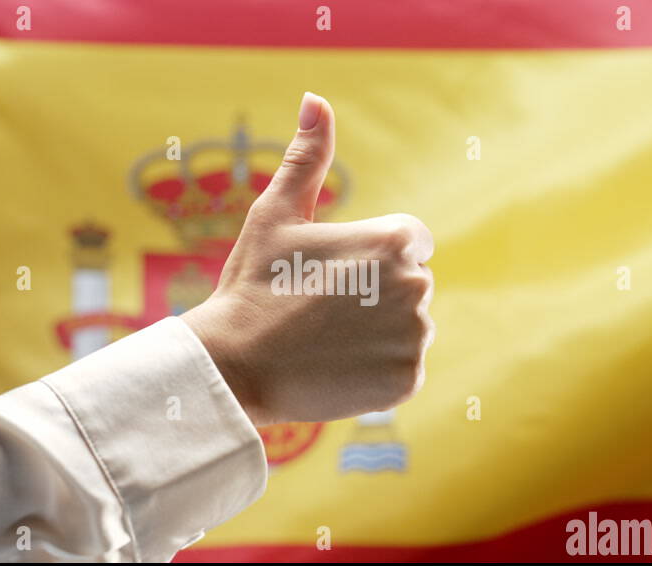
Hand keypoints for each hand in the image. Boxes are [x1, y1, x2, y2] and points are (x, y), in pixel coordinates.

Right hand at [182, 92, 434, 426]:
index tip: (329, 279)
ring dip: (378, 336)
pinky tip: (336, 369)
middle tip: (321, 313)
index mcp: (394, 238)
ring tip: (326, 342)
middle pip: (409, 287)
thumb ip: (306, 158)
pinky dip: (376, 373)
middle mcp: (417, 284)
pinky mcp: (407, 379)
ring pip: (408, 330)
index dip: (367, 261)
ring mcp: (414, 336)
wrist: (234, 365)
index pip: (408, 245)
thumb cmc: (252, 285)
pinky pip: (402, 370)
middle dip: (375, 297)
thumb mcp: (275, 214)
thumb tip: (316, 100)